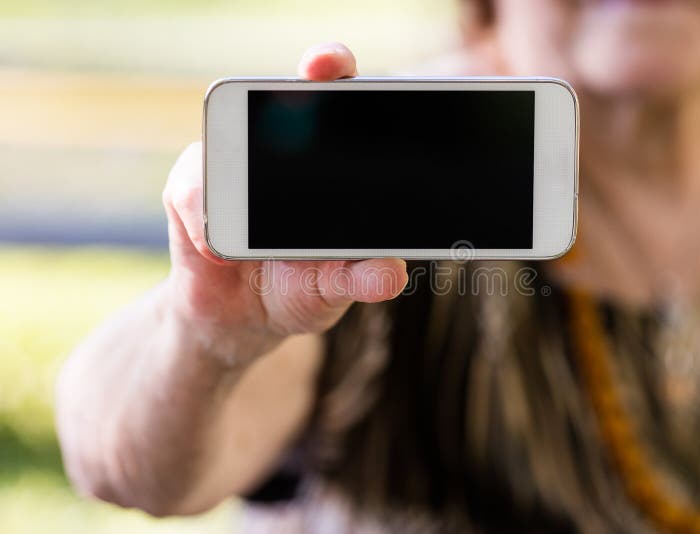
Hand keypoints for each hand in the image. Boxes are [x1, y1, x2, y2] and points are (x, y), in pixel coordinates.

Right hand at [161, 42, 407, 363]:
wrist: (238, 320)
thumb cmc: (297, 290)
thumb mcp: (335, 288)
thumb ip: (362, 278)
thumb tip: (393, 275)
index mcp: (321, 163)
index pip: (329, 100)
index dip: (331, 72)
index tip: (329, 67)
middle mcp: (272, 152)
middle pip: (277, 98)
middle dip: (284, 89)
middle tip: (307, 80)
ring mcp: (228, 165)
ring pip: (227, 145)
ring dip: (235, 177)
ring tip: (245, 239)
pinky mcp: (189, 188)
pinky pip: (193, 189)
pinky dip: (206, 220)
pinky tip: (218, 251)